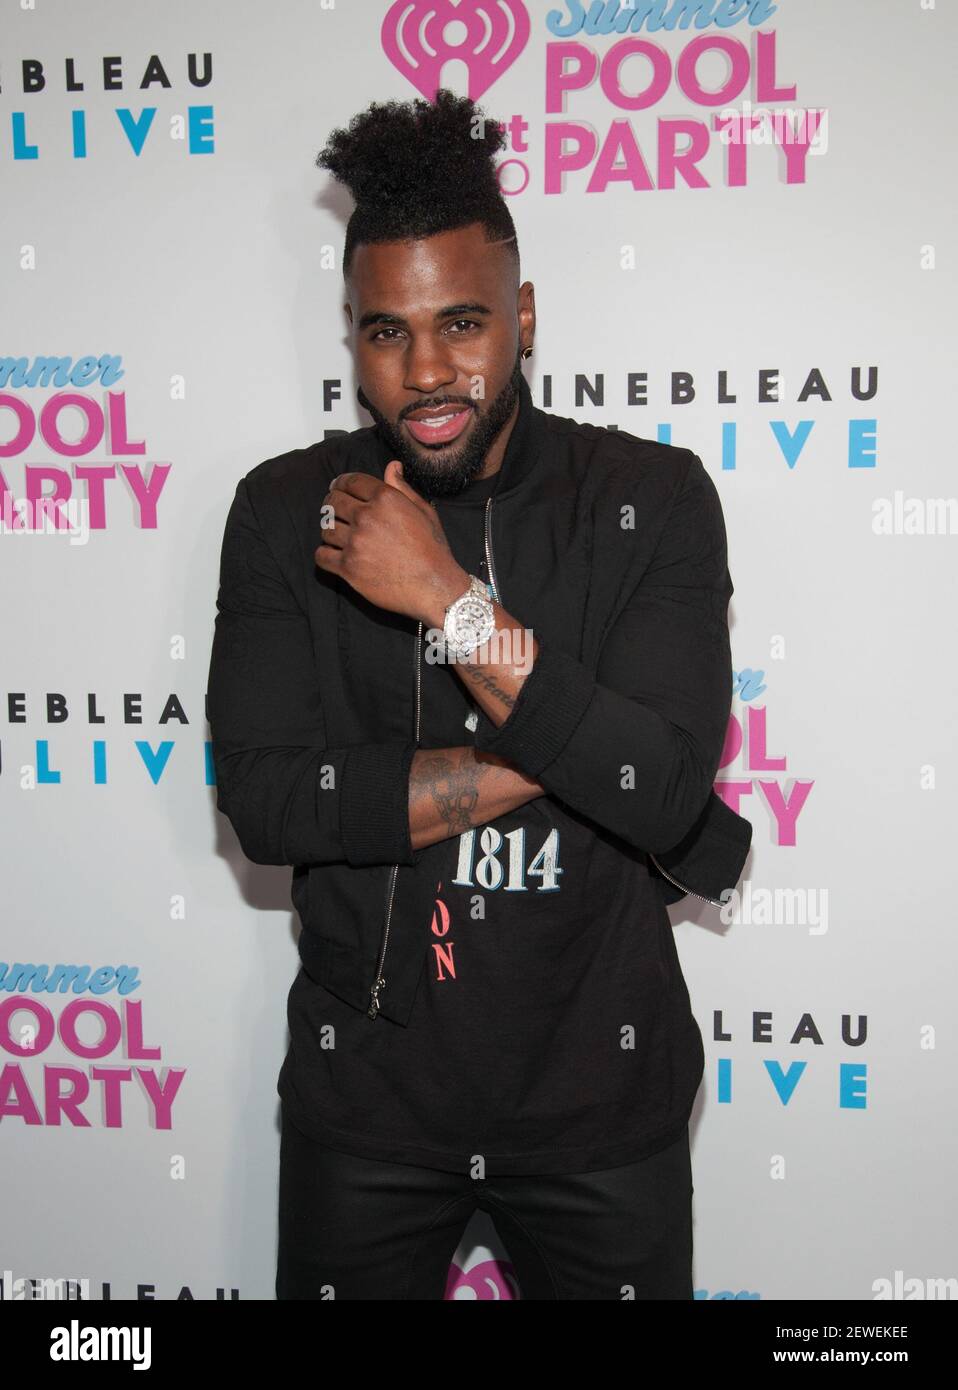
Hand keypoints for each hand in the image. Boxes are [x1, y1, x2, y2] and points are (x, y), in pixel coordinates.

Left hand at [315, 461, 468, 625]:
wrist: (435, 587)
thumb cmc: (433, 550)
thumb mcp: (424, 511)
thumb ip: (403, 487)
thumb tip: (391, 466)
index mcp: (385, 499)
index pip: (350, 481)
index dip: (340, 483)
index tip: (336, 487)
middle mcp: (367, 517)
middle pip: (332, 502)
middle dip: (331, 504)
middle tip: (334, 511)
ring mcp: (355, 543)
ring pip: (325, 529)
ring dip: (330, 531)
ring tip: (338, 535)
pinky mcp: (348, 568)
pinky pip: (321, 556)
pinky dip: (324, 555)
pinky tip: (334, 555)